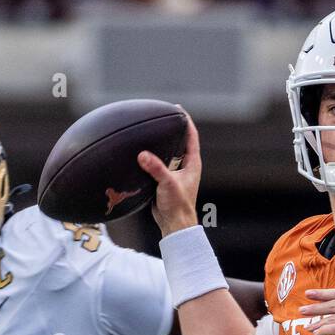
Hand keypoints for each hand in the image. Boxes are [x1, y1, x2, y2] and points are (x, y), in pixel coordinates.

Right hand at [138, 110, 201, 235]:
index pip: (191, 136)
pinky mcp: (165, 181)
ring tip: (149, 130)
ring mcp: (175, 173)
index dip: (185, 121)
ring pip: (167, 153)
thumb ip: (156, 168)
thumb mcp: (168, 184)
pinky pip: (158, 164)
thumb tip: (142, 155)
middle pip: (179, 142)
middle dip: (171, 129)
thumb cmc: (177, 206)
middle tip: (160, 115)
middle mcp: (185, 166)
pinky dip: (151, 157)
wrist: (174, 225)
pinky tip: (142, 151)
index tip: (177, 109)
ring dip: (160, 143)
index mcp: (192, 163)